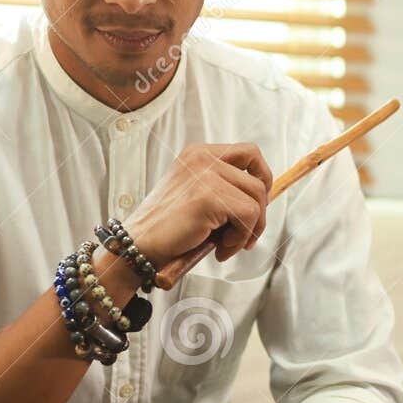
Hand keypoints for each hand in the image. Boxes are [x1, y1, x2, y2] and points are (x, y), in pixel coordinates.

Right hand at [124, 142, 271, 268]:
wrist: (139, 245)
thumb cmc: (167, 227)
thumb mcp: (198, 195)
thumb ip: (224, 188)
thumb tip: (263, 198)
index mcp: (199, 153)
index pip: (250, 153)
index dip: (262, 178)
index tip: (258, 204)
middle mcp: (203, 157)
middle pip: (258, 180)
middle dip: (259, 214)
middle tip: (244, 235)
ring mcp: (206, 175)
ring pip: (256, 202)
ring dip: (247, 231)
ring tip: (225, 245)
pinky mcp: (210, 197)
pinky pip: (248, 217)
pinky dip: (239, 239)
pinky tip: (219, 249)